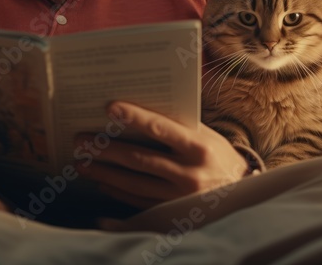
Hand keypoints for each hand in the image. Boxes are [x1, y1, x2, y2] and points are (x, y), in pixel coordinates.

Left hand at [74, 101, 247, 208]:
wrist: (240, 193)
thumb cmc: (217, 155)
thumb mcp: (205, 136)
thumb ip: (177, 126)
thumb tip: (138, 112)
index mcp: (199, 147)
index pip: (160, 128)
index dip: (134, 118)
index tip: (110, 108)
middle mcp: (189, 173)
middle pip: (139, 159)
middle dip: (106, 150)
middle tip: (81, 141)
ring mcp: (179, 196)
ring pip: (134, 183)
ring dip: (104, 173)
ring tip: (83, 163)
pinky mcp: (172, 212)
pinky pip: (138, 202)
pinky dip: (117, 192)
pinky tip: (101, 182)